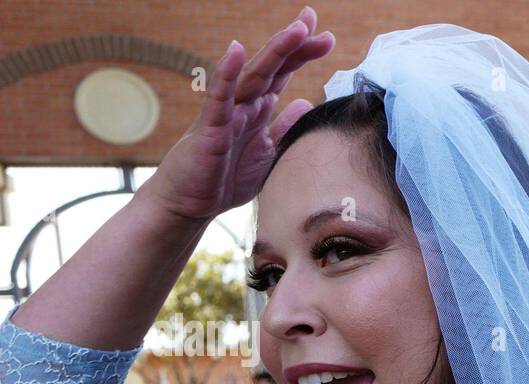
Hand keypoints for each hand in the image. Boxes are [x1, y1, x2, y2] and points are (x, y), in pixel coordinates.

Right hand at [139, 8, 334, 223]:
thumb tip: (304, 102)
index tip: (324, 35)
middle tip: (313, 19)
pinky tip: (238, 52)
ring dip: (274, 52)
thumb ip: (283, 127)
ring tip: (295, 30)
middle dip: (293, 44)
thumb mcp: (265, 152)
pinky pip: (218, 98)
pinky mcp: (210, 129)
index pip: (282, 74)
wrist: (189, 204)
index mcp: (257, 110)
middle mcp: (242, 105)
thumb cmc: (223, 179)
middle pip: (272, 68)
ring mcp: (226, 114)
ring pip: (252, 77)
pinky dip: (227, 73)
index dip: (302, 53)